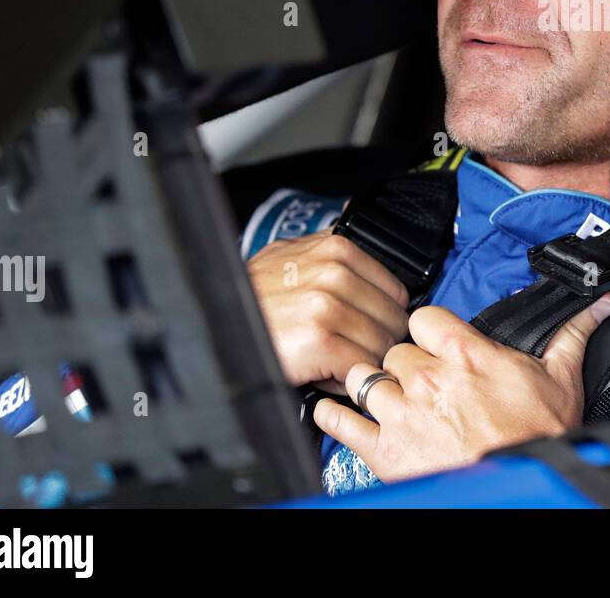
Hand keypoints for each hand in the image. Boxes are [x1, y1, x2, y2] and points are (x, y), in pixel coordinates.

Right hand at [246, 230, 409, 391]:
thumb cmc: (254, 297)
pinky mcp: (319, 339)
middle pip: (393, 321)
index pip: (396, 292)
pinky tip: (320, 371)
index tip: (362, 329)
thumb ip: (329, 251)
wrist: (214, 324)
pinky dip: (343, 379)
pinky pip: (360, 367)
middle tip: (344, 348)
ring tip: (328, 358)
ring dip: (358, 361)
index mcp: (337, 249)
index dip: (381, 317)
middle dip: (375, 341)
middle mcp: (335, 272)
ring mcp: (328, 305)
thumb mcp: (291, 255)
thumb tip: (358, 231)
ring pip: (381, 346)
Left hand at [313, 295, 609, 482]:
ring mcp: (402, 414)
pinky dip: (332, 416)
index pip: (422, 317)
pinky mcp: (385, 450)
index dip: (427, 330)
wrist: (525, 483)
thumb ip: (570, 335)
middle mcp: (428, 378)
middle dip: (405, 364)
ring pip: (364, 379)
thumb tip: (596, 307)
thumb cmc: (539, 437)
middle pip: (394, 351)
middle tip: (418, 380)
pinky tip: (331, 411)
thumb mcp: (562, 379)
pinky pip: (341, 424)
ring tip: (382, 396)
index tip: (434, 342)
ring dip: (372, 388)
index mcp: (465, 353)